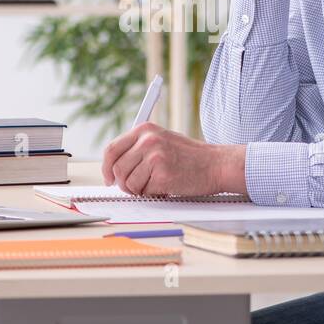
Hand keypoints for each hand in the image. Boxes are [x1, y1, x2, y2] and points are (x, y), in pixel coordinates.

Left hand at [101, 123, 245, 196]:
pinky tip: (167, 185)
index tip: (110, 179)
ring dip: (140, 190)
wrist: (216, 164)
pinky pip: (144, 191)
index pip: (111, 149)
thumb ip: (138, 148)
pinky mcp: (162, 174)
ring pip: (129, 183)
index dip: (107, 168)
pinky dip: (153, 194)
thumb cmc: (190, 156)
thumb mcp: (162, 141)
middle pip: (117, 169)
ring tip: (156, 184)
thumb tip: (114, 167)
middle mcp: (147, 140)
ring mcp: (154, 156)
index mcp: (145, 129)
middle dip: (124, 183)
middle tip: (137, 187)